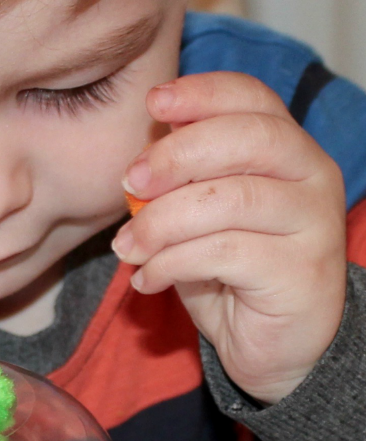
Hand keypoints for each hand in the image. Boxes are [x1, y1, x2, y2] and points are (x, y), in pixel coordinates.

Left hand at [112, 71, 346, 403]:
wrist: (274, 346)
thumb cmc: (233, 270)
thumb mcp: (202, 213)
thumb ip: (183, 176)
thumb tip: (142, 148)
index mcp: (291, 148)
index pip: (254, 98)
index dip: (203, 93)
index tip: (154, 103)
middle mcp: (313, 176)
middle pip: (247, 138)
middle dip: (177, 155)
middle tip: (130, 182)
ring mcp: (313, 224)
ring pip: (229, 200)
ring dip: (161, 221)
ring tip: (127, 247)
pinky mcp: (299, 272)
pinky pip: (223, 253)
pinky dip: (170, 264)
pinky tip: (146, 279)